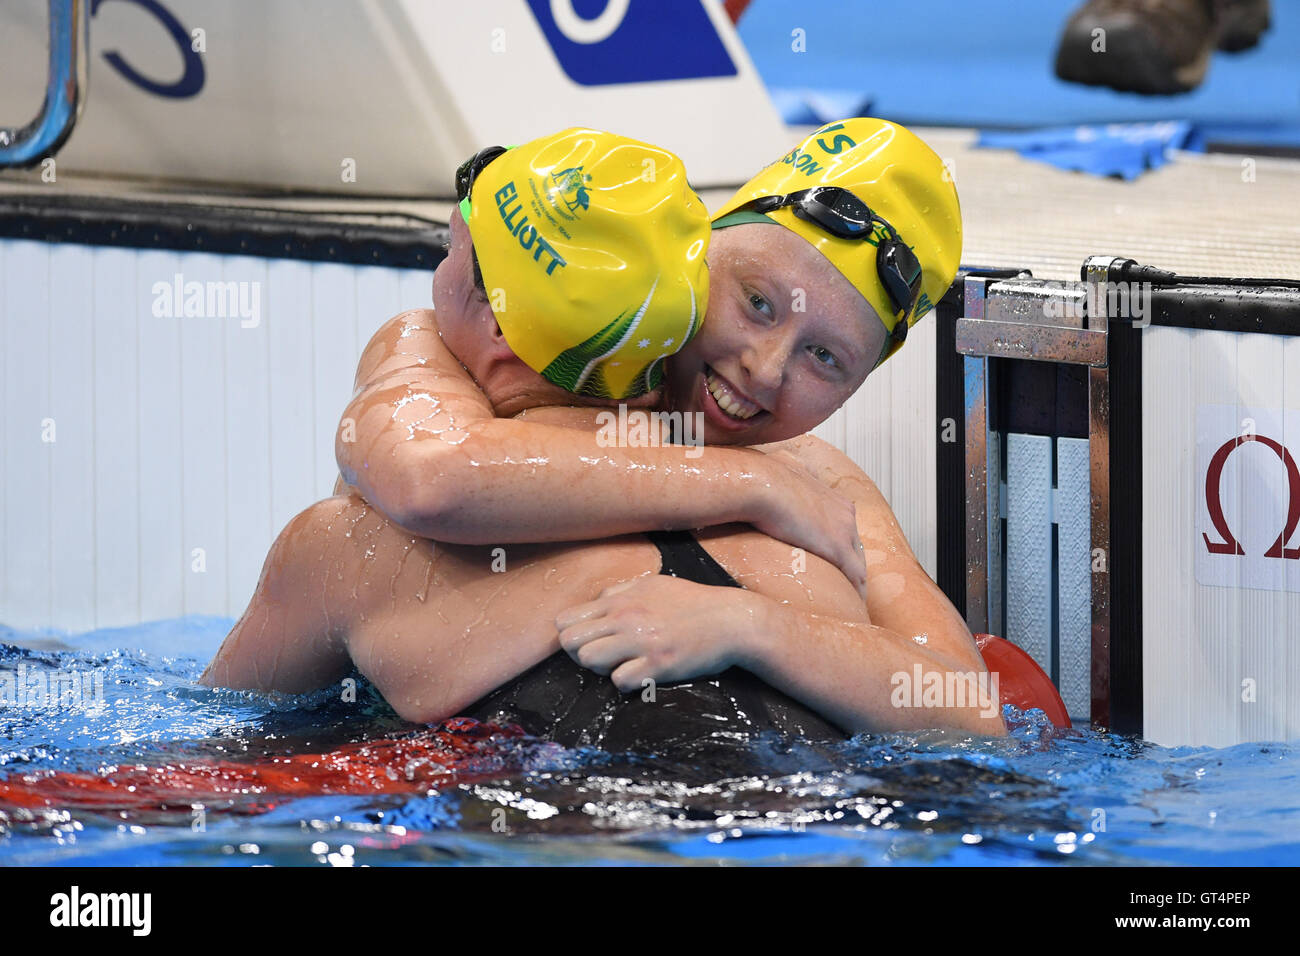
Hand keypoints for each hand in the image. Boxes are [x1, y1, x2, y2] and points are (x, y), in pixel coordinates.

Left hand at [555, 576, 756, 690]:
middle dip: (579, 654)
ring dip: (600, 668)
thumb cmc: (693, 601)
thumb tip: (599, 601)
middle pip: (570, 643)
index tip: (591, 640)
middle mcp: (625, 618)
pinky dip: (626, 682)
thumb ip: (621, 591)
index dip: (572, 635)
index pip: (565, 620)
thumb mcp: (654, 584)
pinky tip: (641, 675)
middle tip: (603, 657)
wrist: (731, 621)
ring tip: (621, 665)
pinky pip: (620, 681)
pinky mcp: (658, 665)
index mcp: (621, 599)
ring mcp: (641, 642)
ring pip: (589, 660)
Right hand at [752, 455, 867, 602]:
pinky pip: (855, 576)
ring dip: (855, 580)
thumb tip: (778, 462)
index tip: (830, 556)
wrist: (760, 483)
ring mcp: (844, 531)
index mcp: (832, 496)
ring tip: (850, 599)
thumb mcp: (782, 465)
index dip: (840, 542)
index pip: (844, 525)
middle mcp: (845, 513)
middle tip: (845, 583)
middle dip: (851, 562)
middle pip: (856, 544)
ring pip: (859, 562)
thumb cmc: (764, 476)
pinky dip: (856, 591)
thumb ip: (788, 468)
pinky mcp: (837, 549)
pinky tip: (853, 605)